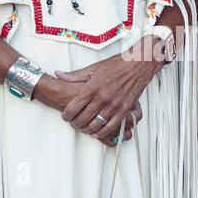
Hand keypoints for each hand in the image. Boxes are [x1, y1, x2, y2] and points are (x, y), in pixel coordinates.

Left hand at [46, 35, 160, 142]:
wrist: (138, 65)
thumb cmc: (117, 65)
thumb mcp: (93, 68)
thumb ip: (74, 75)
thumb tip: (59, 74)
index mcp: (92, 87)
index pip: (73, 107)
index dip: (66, 115)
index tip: (65, 116)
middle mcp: (102, 98)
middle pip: (83, 119)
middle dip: (75, 124)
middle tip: (73, 123)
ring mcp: (114, 105)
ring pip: (96, 125)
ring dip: (87, 129)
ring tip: (83, 128)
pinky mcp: (124, 109)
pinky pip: (112, 126)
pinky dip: (103, 132)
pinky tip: (97, 132)